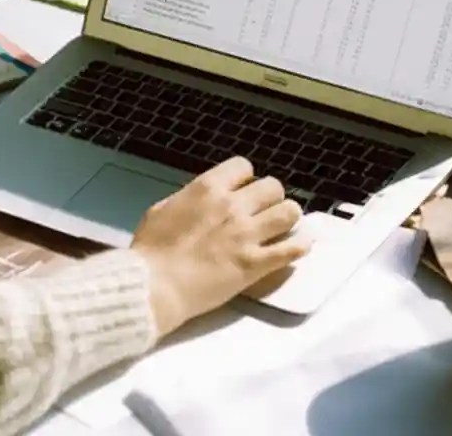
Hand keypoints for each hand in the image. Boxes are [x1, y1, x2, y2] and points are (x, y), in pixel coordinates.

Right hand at [131, 157, 309, 336]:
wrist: (154, 286)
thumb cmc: (150, 251)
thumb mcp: (160, 210)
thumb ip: (187, 200)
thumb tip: (199, 200)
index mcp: (207, 189)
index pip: (243, 167)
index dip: (245, 179)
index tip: (241, 190)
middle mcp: (232, 206)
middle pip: (272, 187)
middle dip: (269, 198)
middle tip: (263, 212)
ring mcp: (247, 235)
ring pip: (289, 212)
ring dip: (288, 218)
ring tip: (282, 227)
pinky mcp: (256, 264)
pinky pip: (293, 249)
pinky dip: (301, 245)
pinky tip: (302, 244)